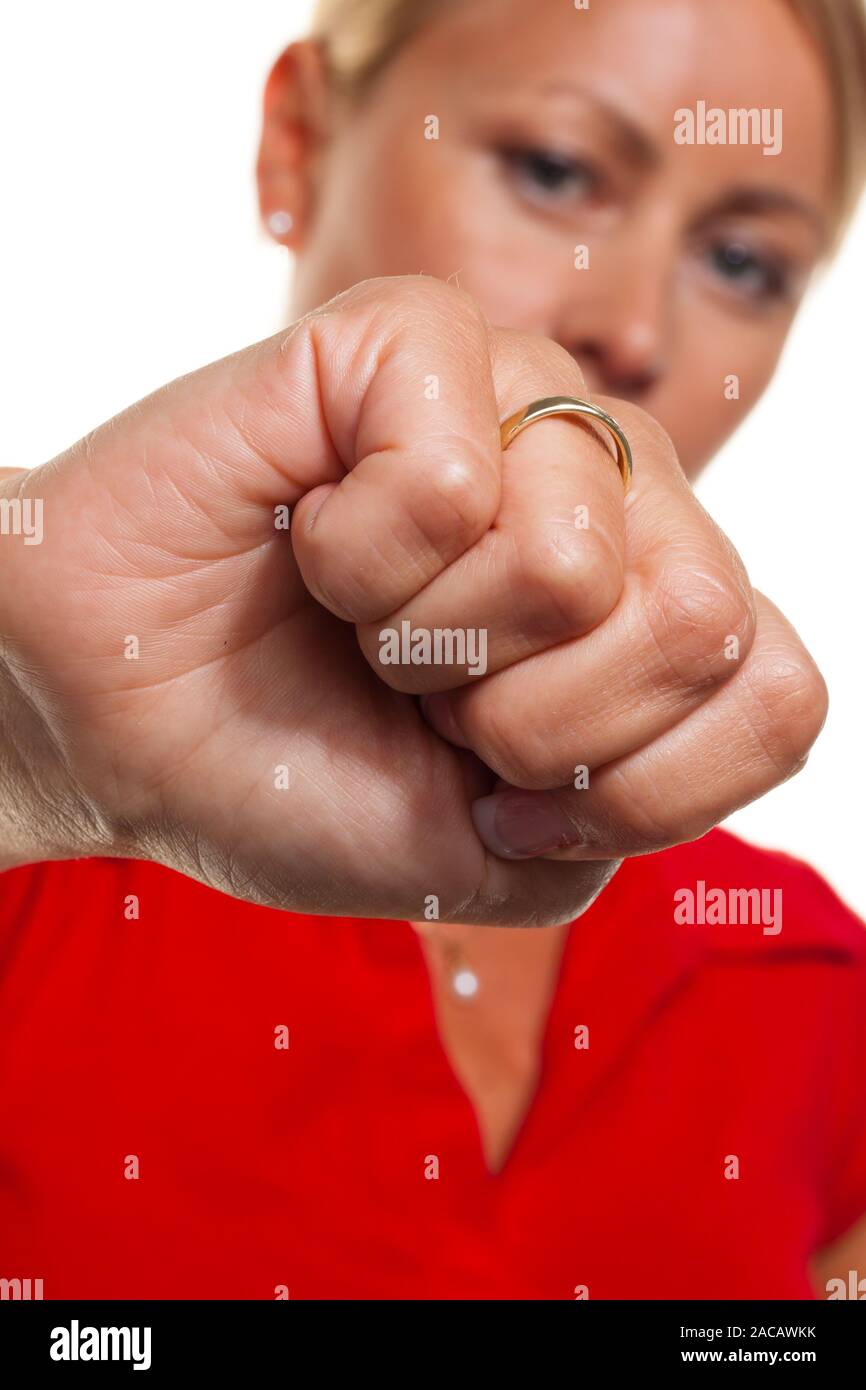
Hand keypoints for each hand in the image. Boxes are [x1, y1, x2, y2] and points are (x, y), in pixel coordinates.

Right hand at [0, 277, 825, 923]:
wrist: (111, 728)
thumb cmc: (294, 775)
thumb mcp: (500, 856)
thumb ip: (646, 798)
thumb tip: (707, 643)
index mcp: (653, 609)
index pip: (782, 696)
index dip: (641, 785)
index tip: (502, 788)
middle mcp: (615, 492)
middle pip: (699, 622)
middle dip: (528, 719)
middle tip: (419, 690)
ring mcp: (522, 400)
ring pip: (572, 558)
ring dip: (427, 640)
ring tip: (358, 612)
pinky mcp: (414, 336)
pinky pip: (450, 480)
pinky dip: (357, 558)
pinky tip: (311, 533)